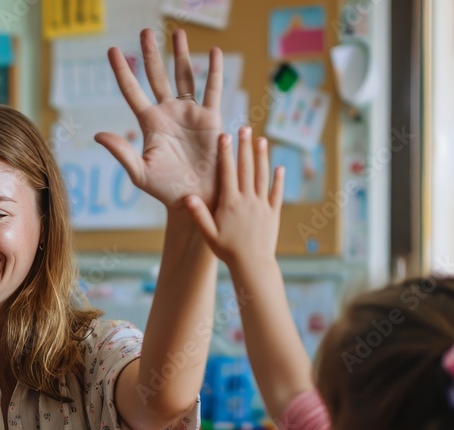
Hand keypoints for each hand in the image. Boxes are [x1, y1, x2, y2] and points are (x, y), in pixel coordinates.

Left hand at [94, 29, 223, 209]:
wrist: (197, 198)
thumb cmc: (167, 190)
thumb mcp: (140, 172)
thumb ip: (121, 152)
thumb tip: (98, 135)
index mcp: (149, 124)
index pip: (132, 91)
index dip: (123, 71)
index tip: (113, 50)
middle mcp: (168, 114)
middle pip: (157, 76)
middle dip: (151, 54)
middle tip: (146, 31)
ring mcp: (189, 114)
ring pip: (184, 76)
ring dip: (180, 55)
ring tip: (177, 33)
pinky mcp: (211, 119)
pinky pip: (212, 90)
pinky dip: (213, 71)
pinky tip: (212, 52)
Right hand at [184, 127, 284, 270]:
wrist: (253, 264)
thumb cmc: (227, 250)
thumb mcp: (208, 234)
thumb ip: (199, 215)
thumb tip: (187, 197)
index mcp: (230, 203)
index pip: (227, 173)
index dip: (225, 153)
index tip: (225, 136)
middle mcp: (247, 200)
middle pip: (246, 169)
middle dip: (245, 147)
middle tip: (245, 128)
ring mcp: (262, 205)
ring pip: (262, 176)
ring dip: (262, 157)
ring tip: (261, 139)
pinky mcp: (273, 213)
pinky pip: (276, 193)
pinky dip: (278, 179)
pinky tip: (279, 167)